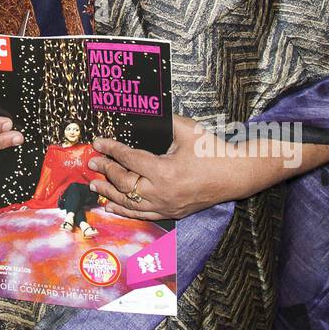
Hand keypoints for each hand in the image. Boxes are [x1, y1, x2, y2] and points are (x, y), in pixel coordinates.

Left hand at [86, 115, 222, 220]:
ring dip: (109, 193)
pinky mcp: (172, 212)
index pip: (128, 159)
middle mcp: (162, 192)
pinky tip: (112, 206)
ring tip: (94, 185)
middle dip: (106, 171)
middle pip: (124, 183)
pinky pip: (143, 215)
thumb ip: (161, 122)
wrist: (236, 174)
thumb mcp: (186, 129)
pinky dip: (125, 210)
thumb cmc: (212, 150)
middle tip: (92, 163)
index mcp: (164, 171)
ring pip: (129, 203)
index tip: (98, 143)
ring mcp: (167, 205)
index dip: (111, 150)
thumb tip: (140, 114)